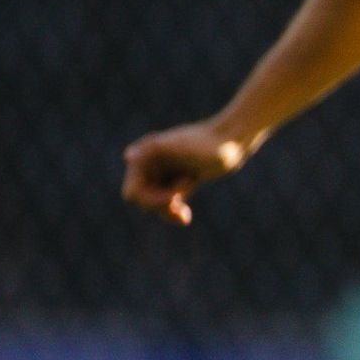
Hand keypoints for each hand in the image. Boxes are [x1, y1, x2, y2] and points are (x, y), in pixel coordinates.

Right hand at [122, 121, 251, 223]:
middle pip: (143, 201)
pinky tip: (185, 218)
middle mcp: (150, 166)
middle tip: (182, 199)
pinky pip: (169, 203)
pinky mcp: (179, 182)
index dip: (150, 200)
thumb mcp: (179, 146)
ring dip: (167, 211)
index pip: (133, 192)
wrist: (231, 142)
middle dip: (160, 205)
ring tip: (184, 214)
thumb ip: (153, 149)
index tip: (174, 197)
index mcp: (144, 157)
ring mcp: (165, 174)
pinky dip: (174, 212)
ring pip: (155, 204)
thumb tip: (128, 157)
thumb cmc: (205, 143)